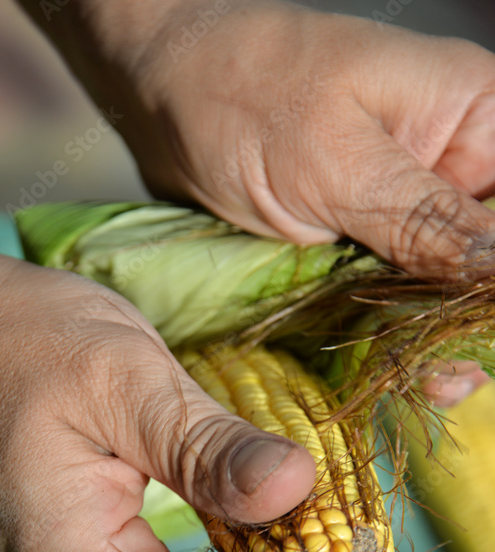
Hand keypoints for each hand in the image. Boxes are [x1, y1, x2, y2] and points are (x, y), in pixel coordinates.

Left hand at [33, 0, 494, 406]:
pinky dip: (385, 335)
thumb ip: (426, 219)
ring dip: (431, 338)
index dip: (493, 278)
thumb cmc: (244, 95)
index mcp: (470, 118)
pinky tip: (398, 376)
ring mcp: (396, 211)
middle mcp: (443, 167)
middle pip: (480, 259)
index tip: (479, 327)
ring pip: (435, 285)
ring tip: (437, 386)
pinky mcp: (354, 245)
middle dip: (467, 318)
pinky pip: (384, 296)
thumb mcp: (340, 162)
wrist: (160, 97)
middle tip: (456, 376)